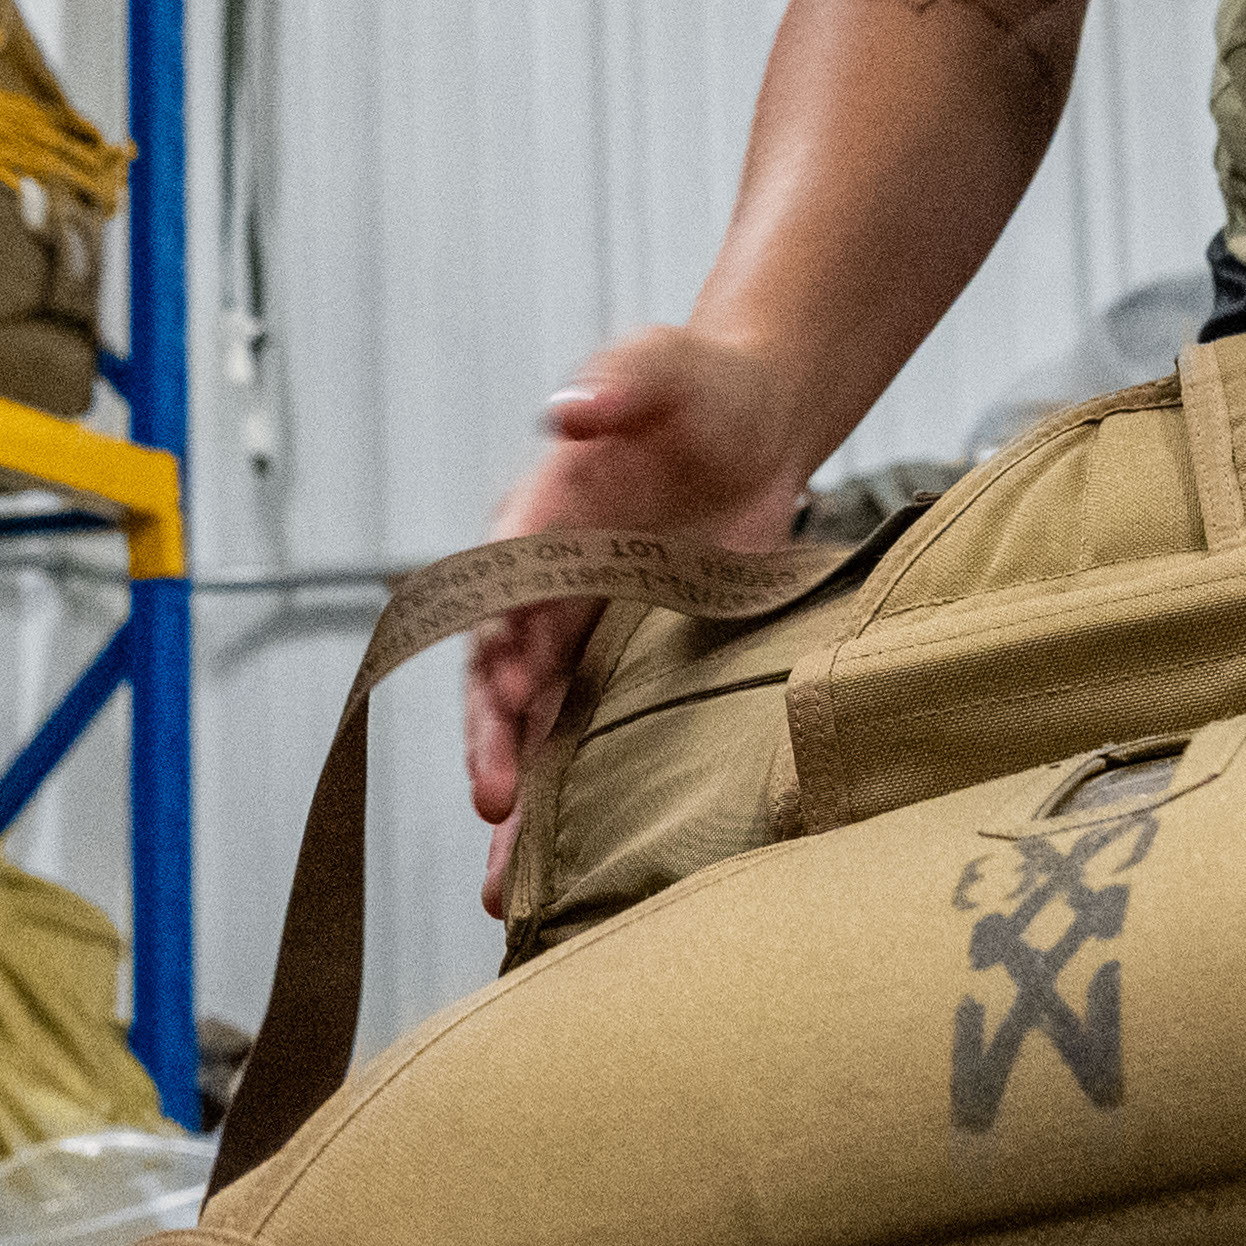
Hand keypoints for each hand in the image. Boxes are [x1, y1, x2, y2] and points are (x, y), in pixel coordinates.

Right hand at [464, 326, 808, 892]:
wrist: (754, 423)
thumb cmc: (699, 388)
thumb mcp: (660, 365)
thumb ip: (618, 381)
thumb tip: (568, 409)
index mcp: (539, 514)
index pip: (502, 581)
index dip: (496, 634)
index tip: (502, 687)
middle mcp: (546, 582)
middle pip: (501, 671)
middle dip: (492, 738)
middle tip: (491, 799)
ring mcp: (584, 630)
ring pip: (535, 724)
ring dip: (518, 797)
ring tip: (505, 880)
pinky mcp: (627, 663)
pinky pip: (590, 737)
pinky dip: (569, 798)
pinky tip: (556, 867)